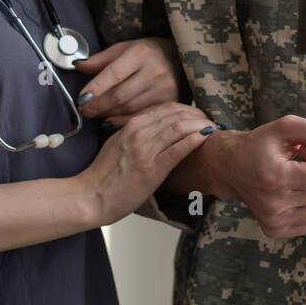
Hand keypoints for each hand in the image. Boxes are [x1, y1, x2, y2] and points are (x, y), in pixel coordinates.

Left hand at [73, 38, 183, 124]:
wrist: (182, 58)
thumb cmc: (149, 52)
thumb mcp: (125, 47)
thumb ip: (102, 59)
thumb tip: (78, 67)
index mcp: (141, 53)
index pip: (115, 73)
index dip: (96, 87)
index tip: (81, 98)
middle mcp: (154, 71)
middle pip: (120, 95)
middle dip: (98, 105)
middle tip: (83, 110)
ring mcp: (164, 89)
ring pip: (129, 108)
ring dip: (108, 113)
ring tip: (94, 114)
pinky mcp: (170, 103)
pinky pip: (141, 117)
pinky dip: (123, 121)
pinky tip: (110, 120)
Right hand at [77, 101, 213, 225]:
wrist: (90, 197)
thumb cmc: (103, 175)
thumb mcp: (117, 143)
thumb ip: (134, 132)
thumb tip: (153, 127)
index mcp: (131, 124)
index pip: (166, 107)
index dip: (187, 109)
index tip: (198, 115)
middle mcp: (139, 132)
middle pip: (176, 114)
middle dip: (198, 115)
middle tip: (211, 121)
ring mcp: (146, 149)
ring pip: (180, 127)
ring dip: (201, 125)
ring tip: (214, 128)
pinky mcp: (152, 169)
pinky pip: (178, 148)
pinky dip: (195, 140)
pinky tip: (207, 138)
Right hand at [208, 115, 305, 238]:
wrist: (229, 167)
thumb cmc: (260, 144)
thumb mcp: (287, 127)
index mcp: (277, 177)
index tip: (305, 153)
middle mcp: (274, 204)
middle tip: (300, 164)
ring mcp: (275, 221)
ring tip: (298, 180)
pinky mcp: (276, 230)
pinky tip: (293, 193)